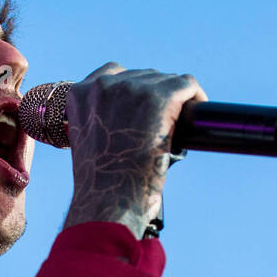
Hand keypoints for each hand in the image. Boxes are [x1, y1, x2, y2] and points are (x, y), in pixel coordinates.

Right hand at [61, 63, 206, 238]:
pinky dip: (195, 97)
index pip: (112, 74)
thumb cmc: (100, 185)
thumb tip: (132, 118)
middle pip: (143, 77)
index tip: (143, 109)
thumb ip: (100, 121)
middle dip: (155, 97)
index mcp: (80, 94)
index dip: (132, 91)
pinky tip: (196, 113)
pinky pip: (186, 85)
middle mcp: (104, 85)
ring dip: (175, 100)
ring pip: (166, 81)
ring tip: (180, 123)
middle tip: (165, 124)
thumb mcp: (88, 143)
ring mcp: (132, 88)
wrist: (108, 202)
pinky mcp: (159, 97)